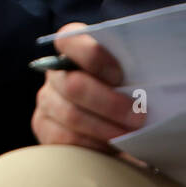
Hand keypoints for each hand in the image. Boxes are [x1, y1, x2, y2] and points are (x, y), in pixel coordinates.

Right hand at [31, 23, 144, 150]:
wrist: (115, 119)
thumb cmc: (126, 92)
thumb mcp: (128, 75)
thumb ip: (128, 71)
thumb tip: (141, 83)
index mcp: (73, 49)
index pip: (70, 40)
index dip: (93, 57)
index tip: (119, 76)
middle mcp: (55, 73)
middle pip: (73, 85)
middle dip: (109, 104)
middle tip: (138, 117)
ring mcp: (47, 100)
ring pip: (71, 115)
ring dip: (105, 128)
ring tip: (129, 135)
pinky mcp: (44, 126)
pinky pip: (65, 138)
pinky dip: (92, 144)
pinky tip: (110, 146)